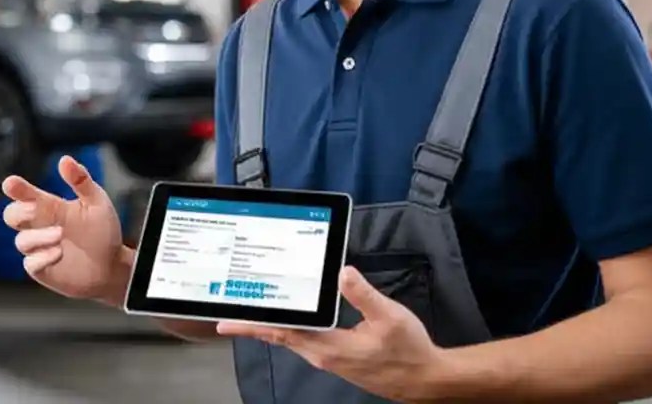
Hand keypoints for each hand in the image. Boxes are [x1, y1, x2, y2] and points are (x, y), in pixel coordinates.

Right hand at [1, 156, 124, 301]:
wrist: (112, 266)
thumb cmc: (102, 231)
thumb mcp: (96, 202)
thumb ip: (81, 181)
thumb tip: (65, 159)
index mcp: (49, 207)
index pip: (25, 195)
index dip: (16, 189)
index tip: (10, 184)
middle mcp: (39, 226)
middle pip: (11, 216)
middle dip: (19, 211)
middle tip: (35, 208)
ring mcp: (39, 248)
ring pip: (22, 241)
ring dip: (39, 236)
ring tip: (60, 234)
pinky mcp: (42, 269)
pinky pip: (31, 264)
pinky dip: (42, 257)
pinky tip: (59, 253)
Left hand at [217, 267, 445, 402]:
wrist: (425, 380)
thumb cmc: (409, 350)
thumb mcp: (389, 317)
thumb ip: (362, 294)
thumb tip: (341, 272)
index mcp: (330, 347)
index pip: (281, 332)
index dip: (252, 326)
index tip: (226, 322)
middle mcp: (323, 356)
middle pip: (280, 336)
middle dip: (254, 323)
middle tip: (228, 313)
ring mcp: (329, 359)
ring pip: (292, 339)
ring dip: (272, 325)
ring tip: (252, 311)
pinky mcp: (337, 359)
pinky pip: (304, 342)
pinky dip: (291, 328)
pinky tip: (290, 317)